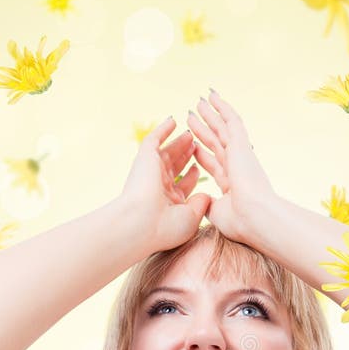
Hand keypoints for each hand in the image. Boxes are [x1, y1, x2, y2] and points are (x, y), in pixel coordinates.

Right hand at [120, 117, 211, 251]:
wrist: (141, 223)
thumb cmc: (167, 228)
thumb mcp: (191, 218)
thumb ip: (201, 204)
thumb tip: (207, 195)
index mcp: (170, 203)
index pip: (182, 186)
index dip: (192, 177)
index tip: (200, 168)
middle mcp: (159, 187)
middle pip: (175, 167)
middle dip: (186, 156)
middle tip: (196, 144)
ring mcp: (152, 172)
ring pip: (167, 153)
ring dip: (178, 143)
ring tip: (189, 133)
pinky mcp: (145, 158)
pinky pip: (154, 139)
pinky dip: (163, 130)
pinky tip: (172, 121)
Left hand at [187, 92, 278, 244]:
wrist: (256, 216)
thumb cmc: (240, 222)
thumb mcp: (217, 213)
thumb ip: (208, 204)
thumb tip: (201, 201)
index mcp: (232, 184)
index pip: (214, 164)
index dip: (202, 154)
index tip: (192, 146)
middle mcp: (237, 166)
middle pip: (216, 143)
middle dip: (203, 130)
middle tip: (192, 117)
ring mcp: (240, 154)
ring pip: (222, 129)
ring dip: (210, 115)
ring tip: (198, 102)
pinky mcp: (241, 145)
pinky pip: (231, 121)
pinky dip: (222, 108)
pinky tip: (212, 96)